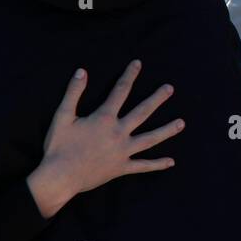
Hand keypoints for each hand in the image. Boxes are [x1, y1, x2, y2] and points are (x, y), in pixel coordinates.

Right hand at [27, 60, 184, 218]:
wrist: (60, 177)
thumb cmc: (59, 146)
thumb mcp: (62, 116)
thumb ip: (73, 92)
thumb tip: (82, 71)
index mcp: (105, 118)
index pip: (120, 91)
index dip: (129, 75)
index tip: (138, 64)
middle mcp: (118, 133)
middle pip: (143, 112)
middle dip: (157, 99)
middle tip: (170, 88)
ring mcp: (122, 151)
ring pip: (150, 139)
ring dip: (167, 130)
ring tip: (181, 123)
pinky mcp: (121, 168)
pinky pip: (143, 166)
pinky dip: (157, 164)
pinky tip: (171, 162)